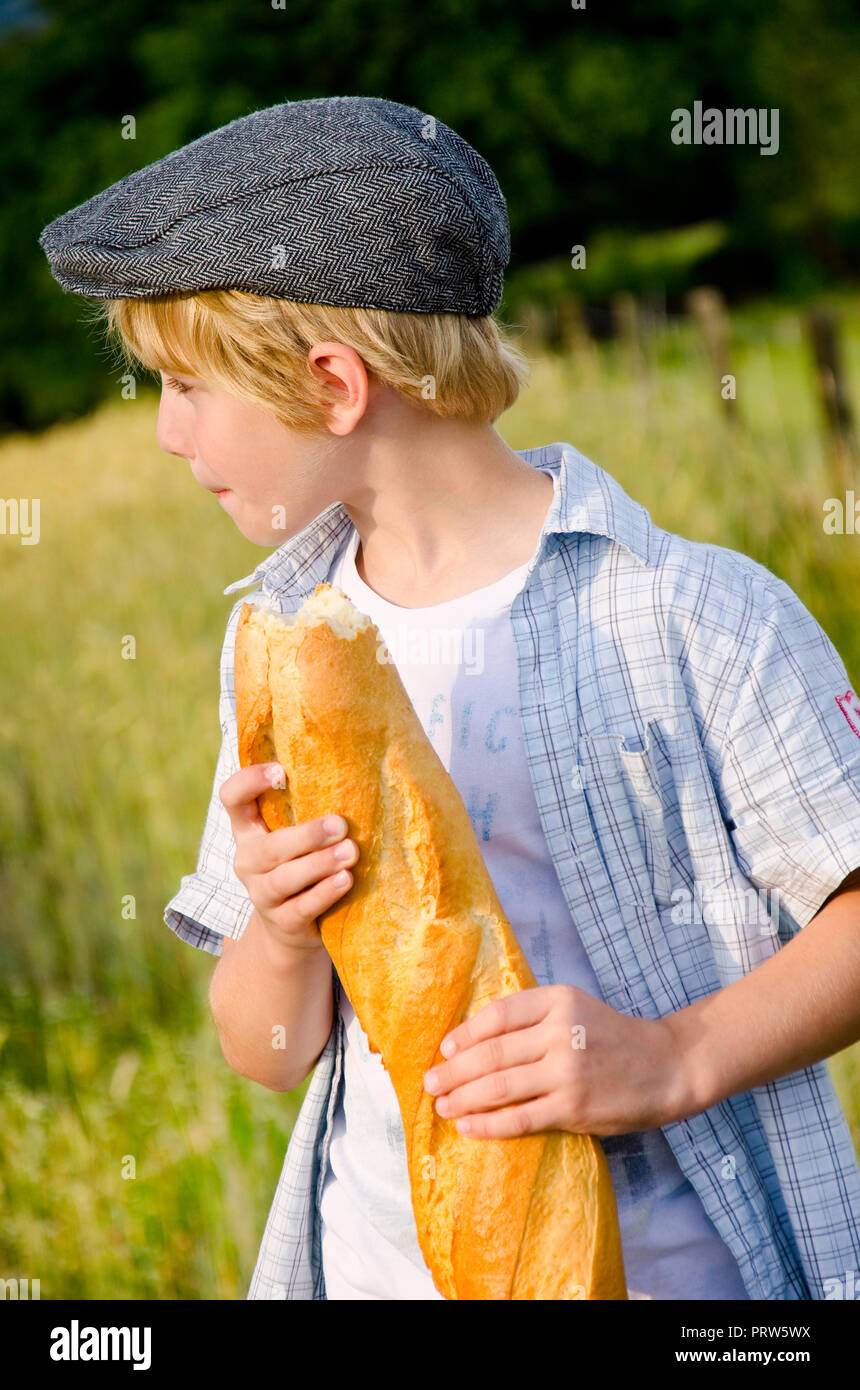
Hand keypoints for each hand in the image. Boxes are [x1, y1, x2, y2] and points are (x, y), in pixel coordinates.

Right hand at [219, 761, 358, 952]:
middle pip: (269, 847)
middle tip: (341, 824)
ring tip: (350, 852)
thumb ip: (307, 807)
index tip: (280, 771)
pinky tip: (345, 880)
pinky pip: (302, 908)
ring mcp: (262, 895)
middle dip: (307, 835)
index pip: (232, 799)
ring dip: (319, 864)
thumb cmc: (301, 863)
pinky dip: (324, 893)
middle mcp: (248, 861)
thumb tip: (354, 764)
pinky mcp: (283, 923)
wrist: (291, 930)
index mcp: (248, 830)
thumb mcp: (296, 835)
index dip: (248, 782)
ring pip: (285, 879)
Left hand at [422, 984, 689, 1138]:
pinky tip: (467, 1126)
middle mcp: (561, 1032)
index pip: (498, 1015)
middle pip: (491, 1052)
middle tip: (429, 1082)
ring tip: (441, 1105)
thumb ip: (533, 1017)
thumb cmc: (611, 1038)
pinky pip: (519, 1117)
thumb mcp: (575, 1009)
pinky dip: (487, 1123)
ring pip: (499, 1085)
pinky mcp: (573, 1107)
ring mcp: (567, 1071)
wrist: (666, 1066)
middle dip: (453, 1070)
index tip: (446, 1048)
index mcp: (558, 1000)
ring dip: (462, 1097)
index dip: (466, 1033)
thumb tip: (473, 1037)